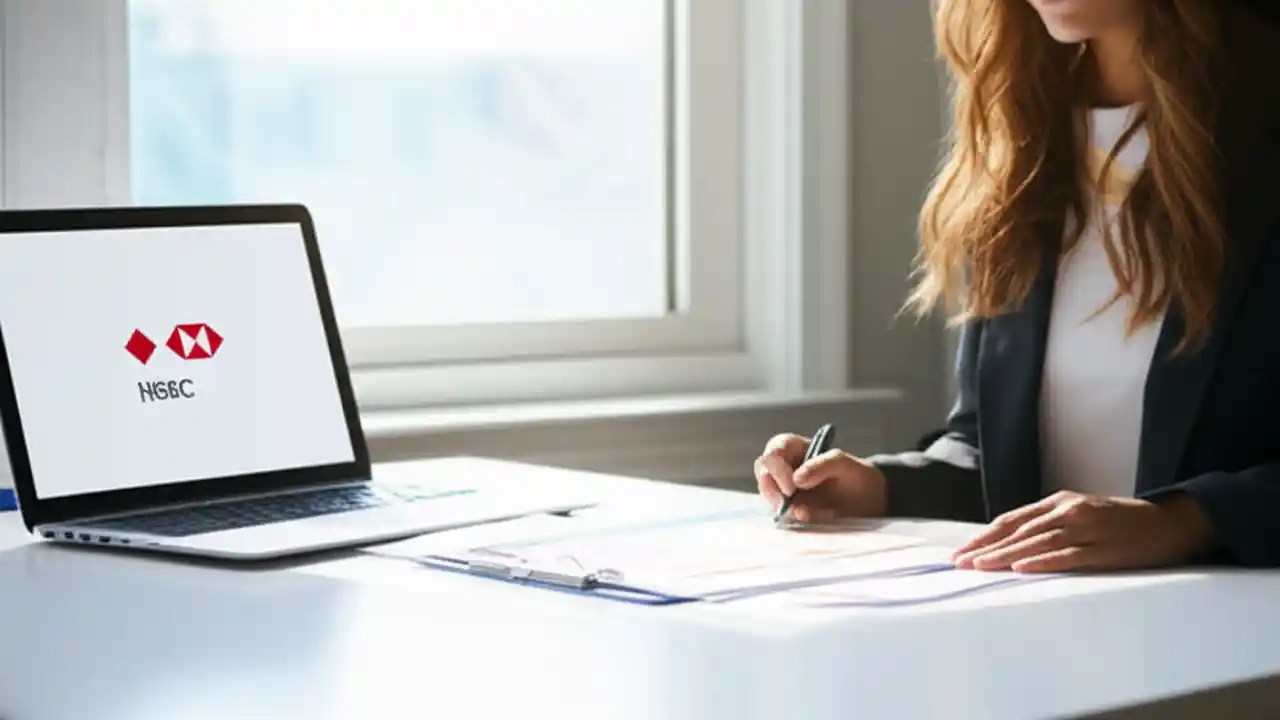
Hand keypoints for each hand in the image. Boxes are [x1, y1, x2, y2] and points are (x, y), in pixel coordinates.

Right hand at [753, 433, 887, 522]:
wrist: (869, 502)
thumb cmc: (855, 476)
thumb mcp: (845, 464)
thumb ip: (822, 465)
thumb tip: (797, 479)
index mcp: (795, 449)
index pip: (774, 451)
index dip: (776, 468)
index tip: (791, 487)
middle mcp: (785, 468)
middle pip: (764, 474)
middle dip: (773, 490)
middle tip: (789, 505)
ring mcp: (785, 490)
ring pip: (770, 497)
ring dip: (784, 508)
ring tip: (806, 514)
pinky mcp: (791, 510)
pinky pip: (783, 515)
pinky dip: (794, 519)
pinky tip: (811, 519)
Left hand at [952, 491, 1213, 572]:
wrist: (1170, 522)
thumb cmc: (1120, 522)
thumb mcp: (1080, 514)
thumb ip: (1048, 525)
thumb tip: (1009, 544)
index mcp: (1058, 502)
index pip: (1011, 520)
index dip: (984, 537)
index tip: (960, 553)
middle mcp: (1068, 511)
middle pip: (1019, 531)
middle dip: (987, 548)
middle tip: (960, 564)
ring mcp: (1087, 528)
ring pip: (1037, 542)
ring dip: (1005, 555)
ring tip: (980, 567)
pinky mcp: (1105, 548)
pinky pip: (1068, 556)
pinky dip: (1043, 561)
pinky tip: (1022, 568)